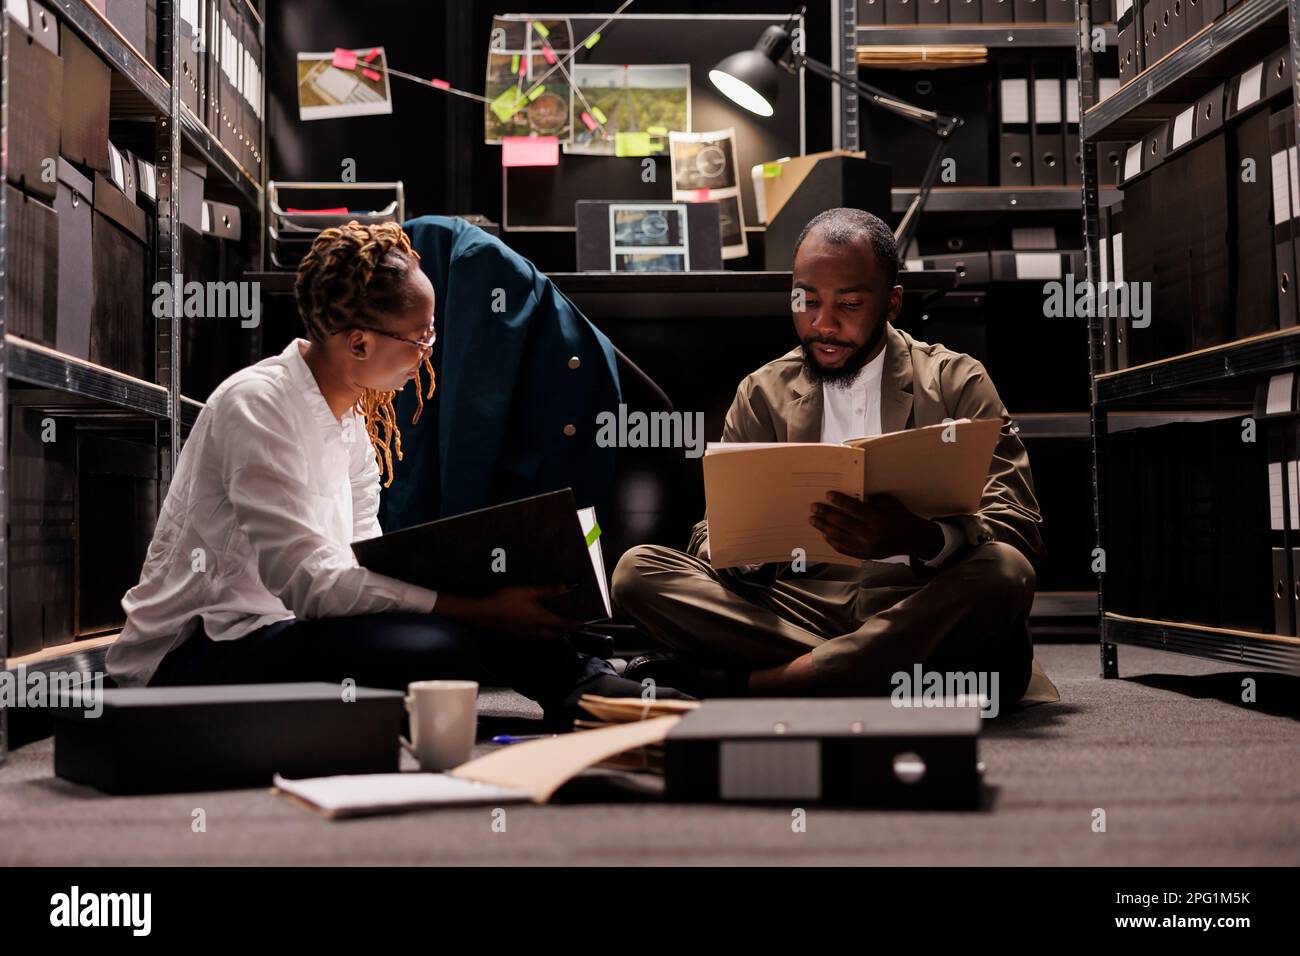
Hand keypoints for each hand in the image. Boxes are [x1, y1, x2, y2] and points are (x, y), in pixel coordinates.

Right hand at [436, 585, 579, 640]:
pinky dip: (541, 636)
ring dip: (554, 635)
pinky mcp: (517, 637)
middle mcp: (537, 630)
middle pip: (556, 634)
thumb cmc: (506, 600)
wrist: (484, 614)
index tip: (584, 624)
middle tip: (572, 627)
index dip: (575, 624)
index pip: (564, 624)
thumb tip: (569, 586)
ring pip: (545, 638)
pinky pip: (534, 639)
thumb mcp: (529, 591)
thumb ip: (549, 589)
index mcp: (542, 619)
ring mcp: (526, 636)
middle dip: (566, 631)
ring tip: (558, 630)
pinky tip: (537, 631)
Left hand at [808, 492, 943, 561]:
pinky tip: (825, 534)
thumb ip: (873, 501)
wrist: (914, 540)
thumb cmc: (902, 518)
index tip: (828, 495)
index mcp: (878, 520)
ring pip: (839, 538)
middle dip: (826, 514)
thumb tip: (853, 497)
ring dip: (824, 528)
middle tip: (814, 508)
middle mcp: (870, 536)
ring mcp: (866, 548)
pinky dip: (832, 542)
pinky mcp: (864, 555)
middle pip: (842, 524)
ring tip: (814, 520)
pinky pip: (843, 549)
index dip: (840, 501)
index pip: (854, 509)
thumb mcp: (892, 504)